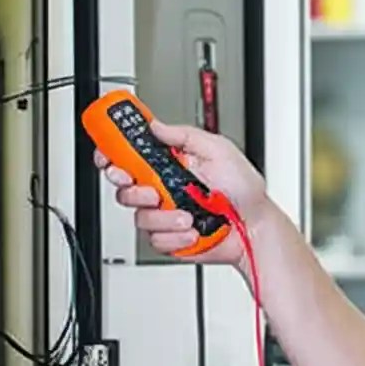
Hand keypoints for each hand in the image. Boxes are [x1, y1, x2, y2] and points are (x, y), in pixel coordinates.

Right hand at [94, 120, 271, 265]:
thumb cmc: (245, 190)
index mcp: (171, 164)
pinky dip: (175, 237)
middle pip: (124, 187)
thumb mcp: (219, 150)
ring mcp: (165, 214)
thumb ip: (185, 135)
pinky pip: (155, 240)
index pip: (130, 155)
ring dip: (165, 217)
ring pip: (139, 217)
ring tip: (189, 215)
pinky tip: (194, 230)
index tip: (109, 155)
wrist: (255, 226)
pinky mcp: (170, 238)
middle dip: (132, 190)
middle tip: (152, 192)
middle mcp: (164, 187)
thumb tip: (156, 125)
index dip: (112, 153)